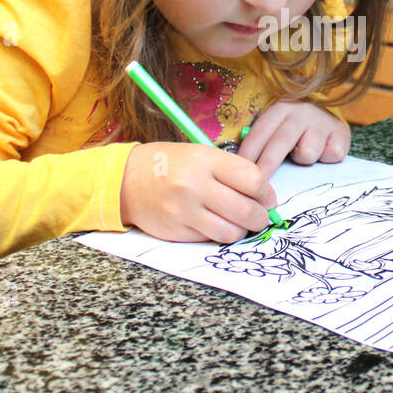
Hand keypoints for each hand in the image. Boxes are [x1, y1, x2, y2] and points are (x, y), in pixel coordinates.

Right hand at [119, 142, 276, 243]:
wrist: (126, 180)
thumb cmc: (169, 164)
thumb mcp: (200, 154)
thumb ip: (231, 171)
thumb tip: (265, 196)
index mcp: (205, 160)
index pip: (252, 180)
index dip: (266, 192)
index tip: (266, 197)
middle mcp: (195, 185)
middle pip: (246, 210)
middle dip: (260, 217)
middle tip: (261, 217)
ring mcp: (184, 211)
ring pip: (231, 231)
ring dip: (242, 230)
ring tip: (240, 223)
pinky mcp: (177, 231)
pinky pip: (211, 239)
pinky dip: (220, 234)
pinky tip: (216, 224)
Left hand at [237, 99, 350, 180]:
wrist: (328, 115)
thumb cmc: (295, 130)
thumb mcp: (278, 129)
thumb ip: (264, 144)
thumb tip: (246, 171)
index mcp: (280, 109)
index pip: (260, 133)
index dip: (249, 155)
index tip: (241, 175)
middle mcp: (301, 111)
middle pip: (280, 143)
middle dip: (268, 166)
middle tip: (260, 187)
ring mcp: (322, 121)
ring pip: (307, 153)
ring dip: (303, 160)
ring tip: (303, 156)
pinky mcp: (341, 132)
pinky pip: (331, 155)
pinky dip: (326, 159)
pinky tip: (323, 153)